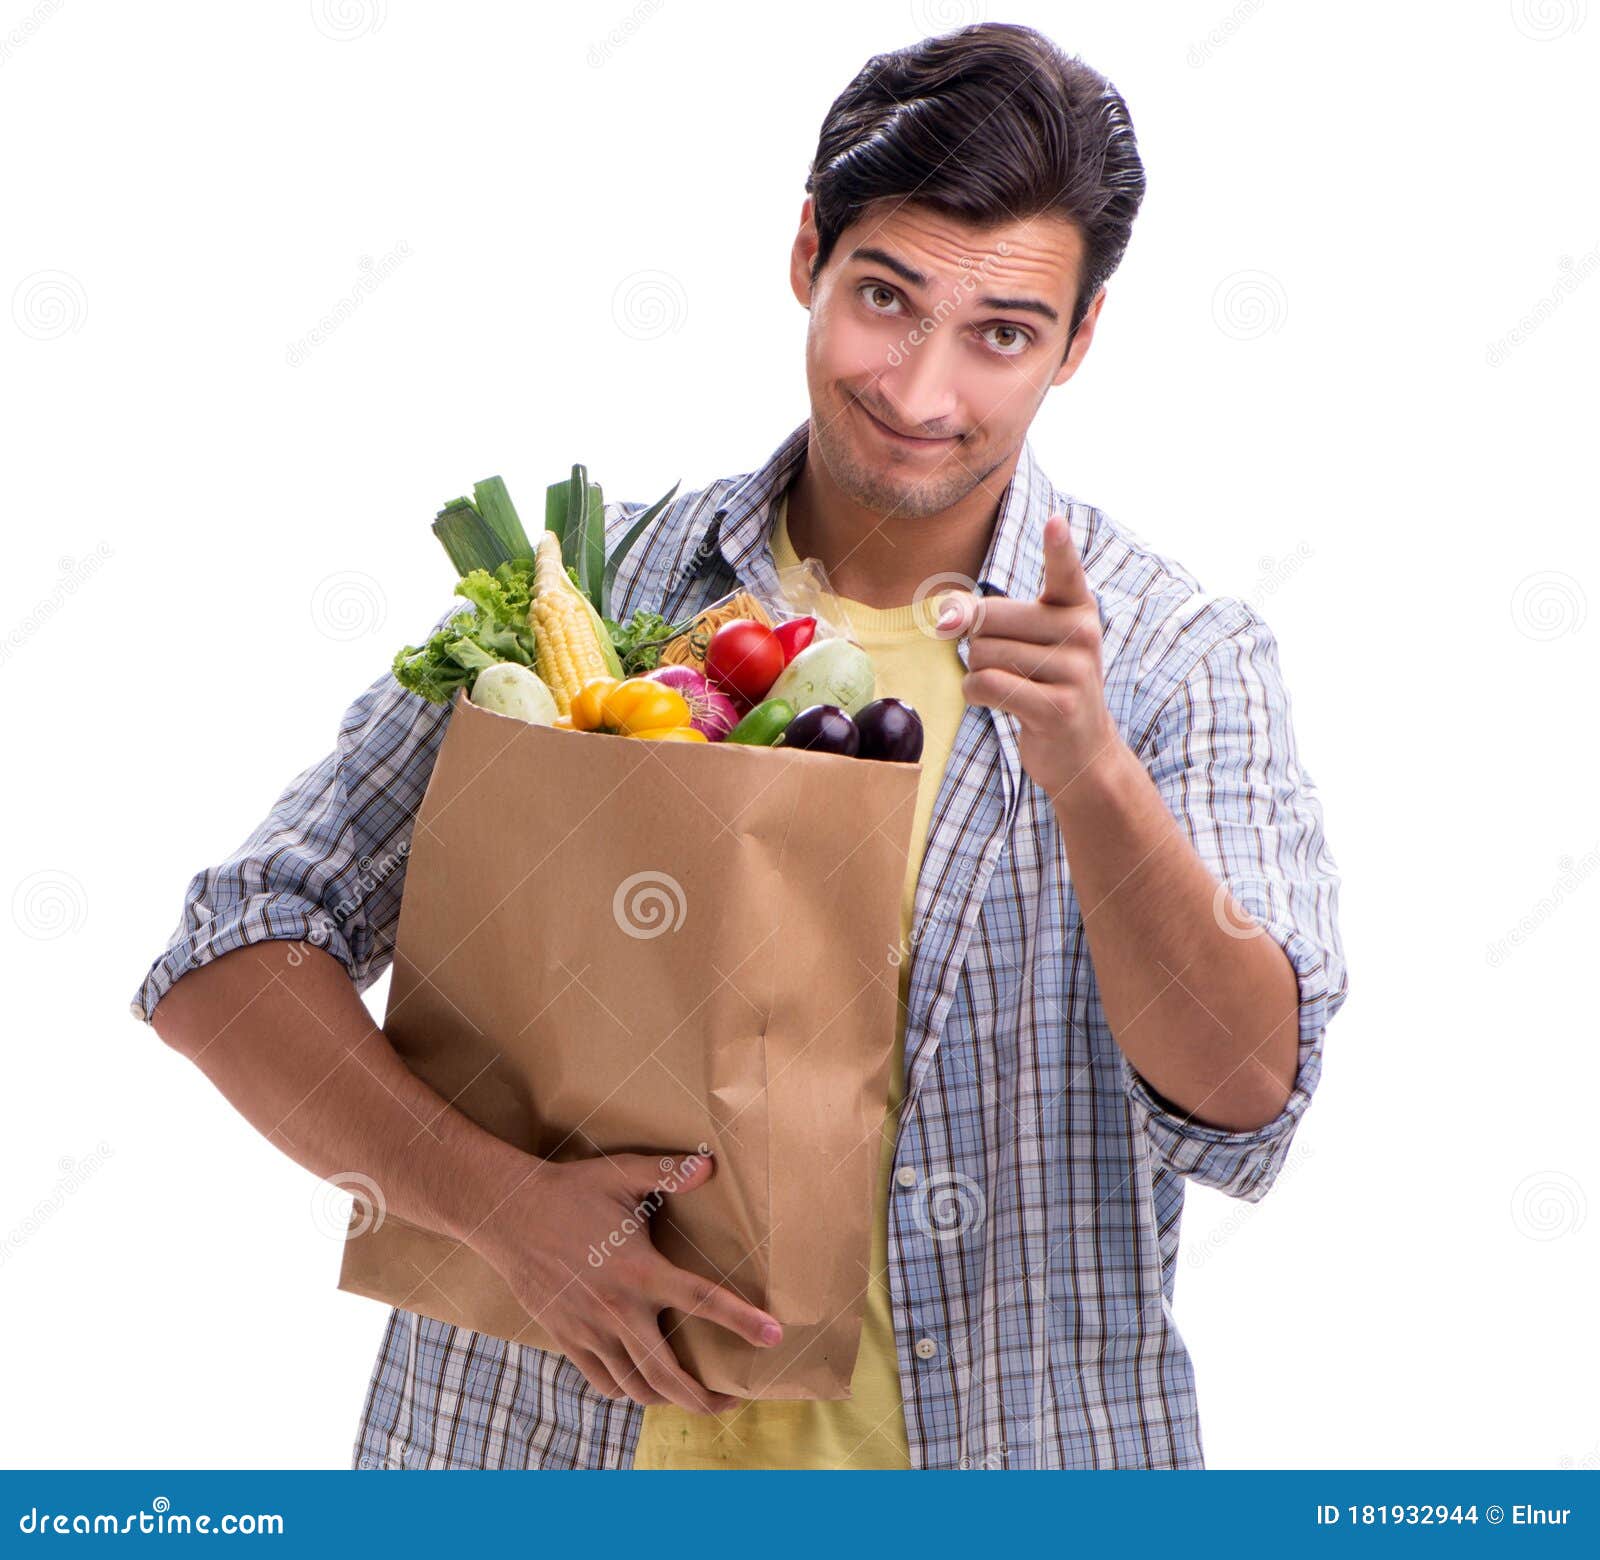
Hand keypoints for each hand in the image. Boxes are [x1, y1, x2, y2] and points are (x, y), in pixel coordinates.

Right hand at [474, 1148, 780, 1412]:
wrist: (506, 1214)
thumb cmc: (570, 1191)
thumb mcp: (621, 1172)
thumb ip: (668, 1172)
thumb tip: (710, 1168)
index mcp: (640, 1271)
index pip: (701, 1301)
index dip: (740, 1321)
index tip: (773, 1337)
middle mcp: (617, 1310)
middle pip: (668, 1372)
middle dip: (704, 1396)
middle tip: (733, 1399)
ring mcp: (590, 1330)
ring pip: (635, 1386)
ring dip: (668, 1400)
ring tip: (693, 1398)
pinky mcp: (567, 1338)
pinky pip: (601, 1381)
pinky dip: (626, 1391)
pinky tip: (641, 1386)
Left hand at [938, 513, 1125, 799]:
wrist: (1082, 752)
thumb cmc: (1043, 686)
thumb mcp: (1024, 643)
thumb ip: (985, 616)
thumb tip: (943, 618)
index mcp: (1077, 608)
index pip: (1066, 572)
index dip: (1059, 546)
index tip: (1054, 520)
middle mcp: (1082, 634)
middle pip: (990, 618)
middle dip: (977, 642)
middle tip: (1007, 664)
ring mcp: (1075, 672)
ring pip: (984, 654)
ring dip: (978, 672)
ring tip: (1011, 687)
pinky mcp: (1057, 708)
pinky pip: (987, 685)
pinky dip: (975, 694)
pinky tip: (998, 702)